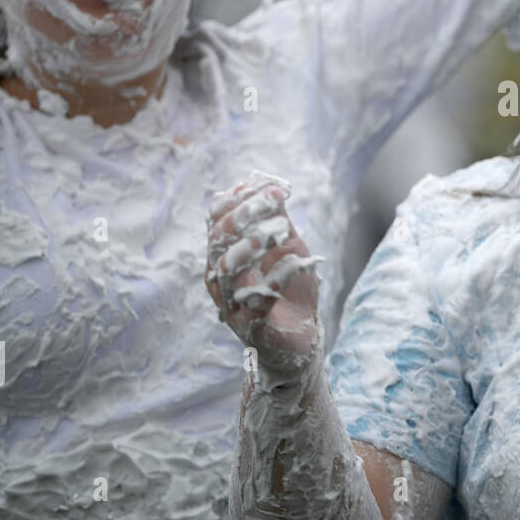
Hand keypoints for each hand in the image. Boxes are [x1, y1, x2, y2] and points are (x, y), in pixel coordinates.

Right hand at [205, 172, 323, 385]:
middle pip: (218, 241)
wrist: (302, 338)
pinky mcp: (250, 328)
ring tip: (280, 228)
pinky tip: (300, 260)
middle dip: (244, 214)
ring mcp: (231, 304)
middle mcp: (219, 278)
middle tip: (275, 199)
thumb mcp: (287, 245)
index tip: (274, 185)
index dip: (241, 198)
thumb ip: (276, 216)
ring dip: (252, 244)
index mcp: (223, 254)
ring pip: (226, 270)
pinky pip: (257, 301)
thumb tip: (267, 180)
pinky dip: (278, 277)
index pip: (217, 219)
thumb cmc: (289, 289)